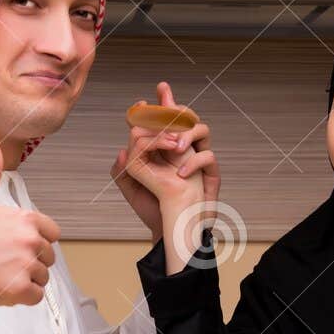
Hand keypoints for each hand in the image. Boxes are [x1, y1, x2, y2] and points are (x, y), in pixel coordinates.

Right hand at [0, 135, 59, 309]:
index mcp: (26, 219)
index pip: (52, 233)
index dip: (35, 240)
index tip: (14, 244)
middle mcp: (30, 241)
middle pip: (48, 257)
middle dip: (29, 261)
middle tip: (1, 260)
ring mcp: (26, 266)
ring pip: (43, 277)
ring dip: (25, 279)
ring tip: (0, 273)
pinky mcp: (21, 290)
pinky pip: (36, 297)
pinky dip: (21, 297)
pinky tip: (1, 286)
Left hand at [110, 81, 219, 236]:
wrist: (170, 231)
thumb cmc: (154, 210)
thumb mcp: (132, 189)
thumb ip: (123, 170)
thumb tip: (123, 151)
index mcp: (163, 150)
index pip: (161, 123)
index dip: (155, 108)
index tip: (142, 102)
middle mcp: (182, 151)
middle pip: (185, 118)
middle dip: (176, 107)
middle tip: (167, 104)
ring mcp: (197, 160)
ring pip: (202, 129)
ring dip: (187, 133)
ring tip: (175, 148)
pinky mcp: (210, 175)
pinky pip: (208, 157)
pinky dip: (194, 162)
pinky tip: (180, 174)